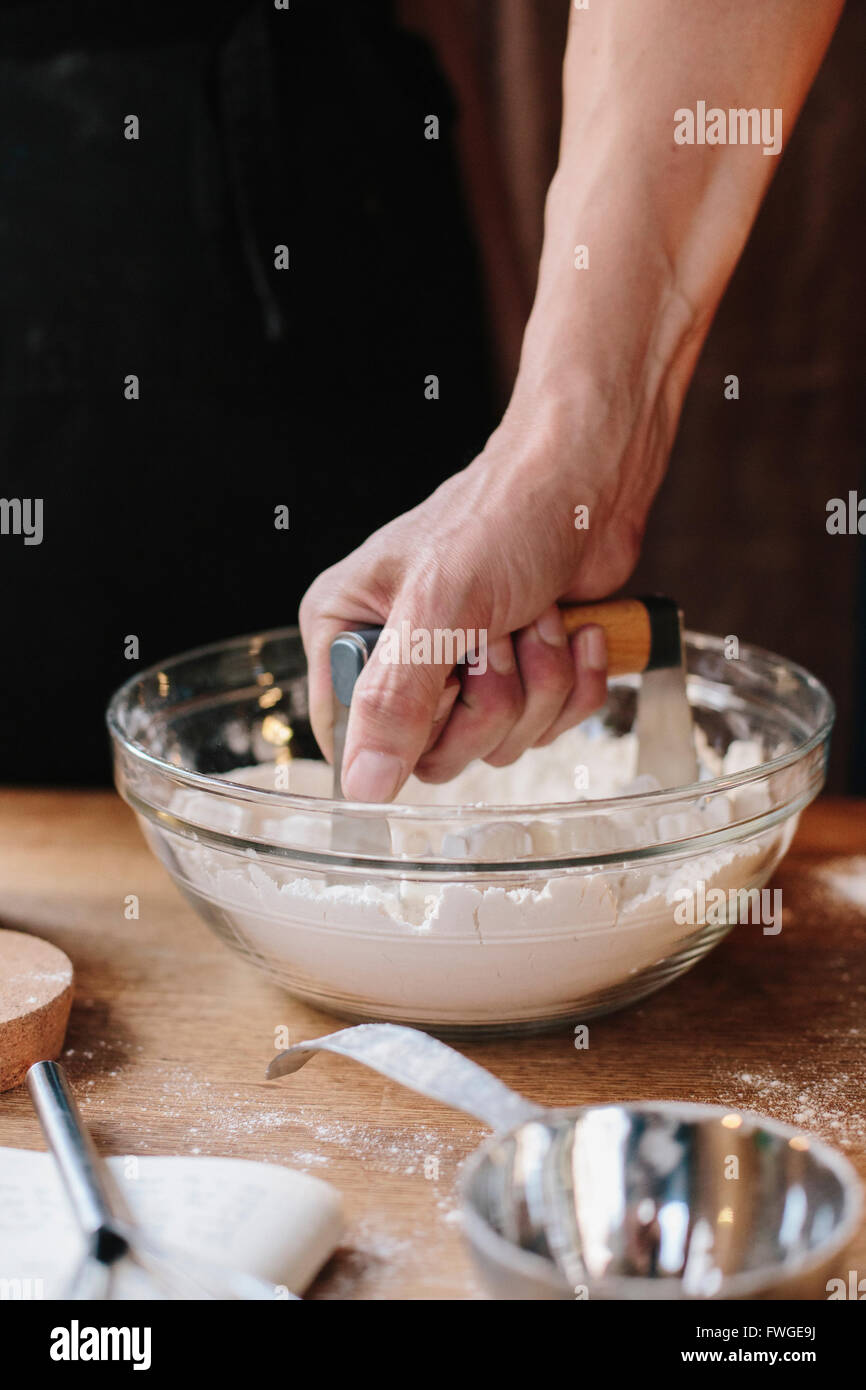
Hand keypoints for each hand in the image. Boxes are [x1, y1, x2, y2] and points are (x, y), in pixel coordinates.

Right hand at [300, 387, 656, 800]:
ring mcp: (459, 672)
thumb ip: (394, 701)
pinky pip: (544, 728)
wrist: (590, 481)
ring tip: (536, 618)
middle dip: (492, 698)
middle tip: (499, 635)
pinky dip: (574, 682)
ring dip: (540, 683)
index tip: (445, 680)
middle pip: (434, 753)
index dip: (409, 729)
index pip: (351, 740)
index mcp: (346, 633)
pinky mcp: (516, 677)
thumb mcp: (439, 608)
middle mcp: (395, 659)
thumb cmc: (503, 516)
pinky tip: (573, 629)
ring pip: (497, 744)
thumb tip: (361, 786)